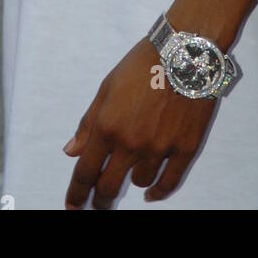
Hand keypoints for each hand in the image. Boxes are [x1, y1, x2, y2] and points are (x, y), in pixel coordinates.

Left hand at [63, 38, 216, 209]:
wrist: (186, 52)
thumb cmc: (143, 63)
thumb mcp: (107, 87)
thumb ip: (88, 122)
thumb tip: (71, 151)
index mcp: (107, 126)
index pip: (85, 172)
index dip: (77, 193)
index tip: (73, 205)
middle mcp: (130, 143)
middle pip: (108, 186)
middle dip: (100, 201)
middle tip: (99, 204)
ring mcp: (159, 148)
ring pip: (139, 183)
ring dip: (131, 180)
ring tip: (132, 170)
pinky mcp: (184, 149)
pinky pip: (168, 183)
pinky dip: (158, 192)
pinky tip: (150, 193)